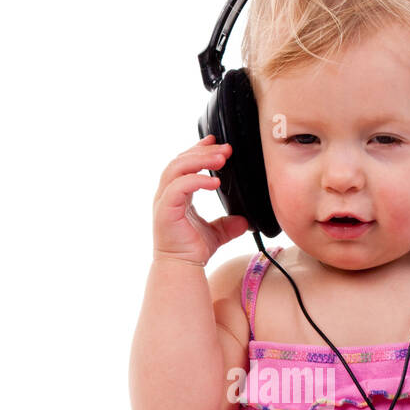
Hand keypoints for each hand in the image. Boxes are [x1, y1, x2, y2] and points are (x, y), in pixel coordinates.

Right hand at [152, 134, 249, 266]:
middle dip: (204, 151)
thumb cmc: (191, 251)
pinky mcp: (165, 210)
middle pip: (181, 160)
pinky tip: (215, 182)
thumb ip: (229, 224)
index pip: (184, 163)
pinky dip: (196, 180)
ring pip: (177, 168)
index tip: (216, 141)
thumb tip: (245, 220)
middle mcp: (167, 193)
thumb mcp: (216, 233)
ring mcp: (164, 200)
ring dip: (200, 160)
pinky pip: (179, 187)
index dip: (199, 149)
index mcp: (176, 194)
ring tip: (221, 159)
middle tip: (226, 148)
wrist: (182, 268)